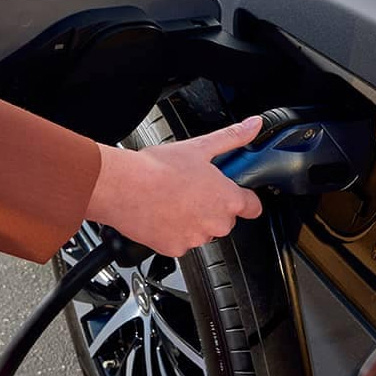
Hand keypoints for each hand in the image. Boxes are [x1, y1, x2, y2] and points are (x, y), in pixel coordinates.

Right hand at [85, 116, 263, 256]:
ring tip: (173, 200)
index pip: (252, 206)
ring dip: (193, 220)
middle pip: (225, 220)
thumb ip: (232, 138)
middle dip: (213, 207)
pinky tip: (162, 213)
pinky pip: (180, 242)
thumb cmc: (157, 169)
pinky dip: (173, 232)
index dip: (244, 198)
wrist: (123, 187)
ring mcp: (195, 238)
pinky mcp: (175, 248)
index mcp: (227, 198)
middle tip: (193, 190)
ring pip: (202, 231)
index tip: (235, 193)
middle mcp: (215, 223)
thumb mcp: (200, 146)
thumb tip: (252, 126)